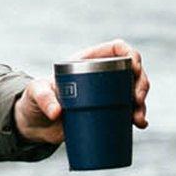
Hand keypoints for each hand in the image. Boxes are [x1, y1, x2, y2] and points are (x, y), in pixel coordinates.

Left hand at [15, 40, 149, 142]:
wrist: (34, 125)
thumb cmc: (33, 101)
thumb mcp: (35, 95)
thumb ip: (43, 99)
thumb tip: (58, 112)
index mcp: (88, 61)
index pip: (117, 49)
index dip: (131, 54)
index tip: (134, 69)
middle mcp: (101, 76)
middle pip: (132, 71)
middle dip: (141, 84)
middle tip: (136, 100)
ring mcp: (106, 95)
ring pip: (133, 92)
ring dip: (142, 104)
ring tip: (138, 119)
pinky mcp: (106, 114)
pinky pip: (128, 112)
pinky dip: (137, 117)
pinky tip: (141, 125)